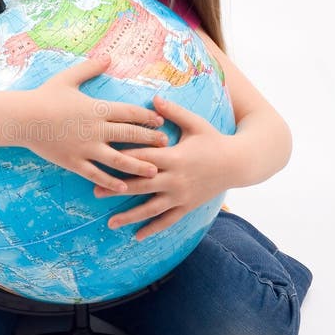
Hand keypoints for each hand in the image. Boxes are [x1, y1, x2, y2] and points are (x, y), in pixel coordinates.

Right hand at [23, 55, 167, 191]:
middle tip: (166, 144)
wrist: (23, 118)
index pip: (129, 113)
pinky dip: (111, 181)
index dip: (147, 117)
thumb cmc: (44, 96)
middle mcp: (95, 129)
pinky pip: (96, 174)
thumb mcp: (68, 78)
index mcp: (96, 108)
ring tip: (154, 171)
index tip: (160, 122)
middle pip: (129, 135)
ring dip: (138, 164)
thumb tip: (109, 57)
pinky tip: (124, 187)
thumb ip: (91, 68)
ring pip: (118, 159)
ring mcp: (85, 148)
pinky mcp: (74, 162)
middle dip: (150, 139)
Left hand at [94, 95, 231, 239]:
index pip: (145, 157)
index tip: (103, 160)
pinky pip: (168, 221)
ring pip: (152, 208)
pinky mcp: (188, 206)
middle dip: (117, 189)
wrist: (239, 163)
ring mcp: (181, 195)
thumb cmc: (214, 139)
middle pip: (142, 184)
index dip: (124, 158)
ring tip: (111, 223)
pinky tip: (137, 236)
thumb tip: (154, 98)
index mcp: (175, 156)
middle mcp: (176, 178)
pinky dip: (153, 229)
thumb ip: (173, 112)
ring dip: (130, 216)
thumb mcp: (195, 123)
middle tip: (95, 191)